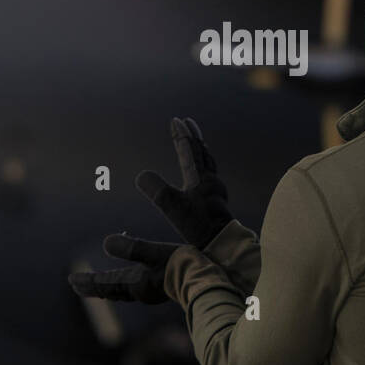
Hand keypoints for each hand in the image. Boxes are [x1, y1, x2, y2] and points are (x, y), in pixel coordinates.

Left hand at [67, 234, 179, 303]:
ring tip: (100, 283)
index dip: (87, 281)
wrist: (209, 281)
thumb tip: (106, 243)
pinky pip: (136, 287)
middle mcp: (140, 291)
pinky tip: (132, 277)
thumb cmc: (183, 266)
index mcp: (135, 285)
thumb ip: (132, 248)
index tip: (71, 279)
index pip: (104, 284)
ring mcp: (152, 291)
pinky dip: (124, 283)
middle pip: (110, 290)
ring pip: (123, 290)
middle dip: (93, 286)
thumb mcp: (155, 253)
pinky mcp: (162, 288)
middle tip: (77, 284)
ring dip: (107, 286)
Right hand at [136, 117, 232, 249]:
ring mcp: (216, 192)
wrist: (223, 244)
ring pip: (208, 164)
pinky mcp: (217, 204)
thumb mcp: (171, 206)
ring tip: (197, 144)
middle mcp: (211, 181)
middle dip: (192, 136)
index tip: (175, 120)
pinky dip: (205, 169)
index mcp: (200, 178)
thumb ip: (155, 189)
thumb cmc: (198, 226)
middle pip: (201, 152)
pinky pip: (211, 178)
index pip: (189, 150)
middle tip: (187, 122)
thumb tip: (140, 175)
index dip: (180, 135)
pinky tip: (203, 176)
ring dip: (200, 151)